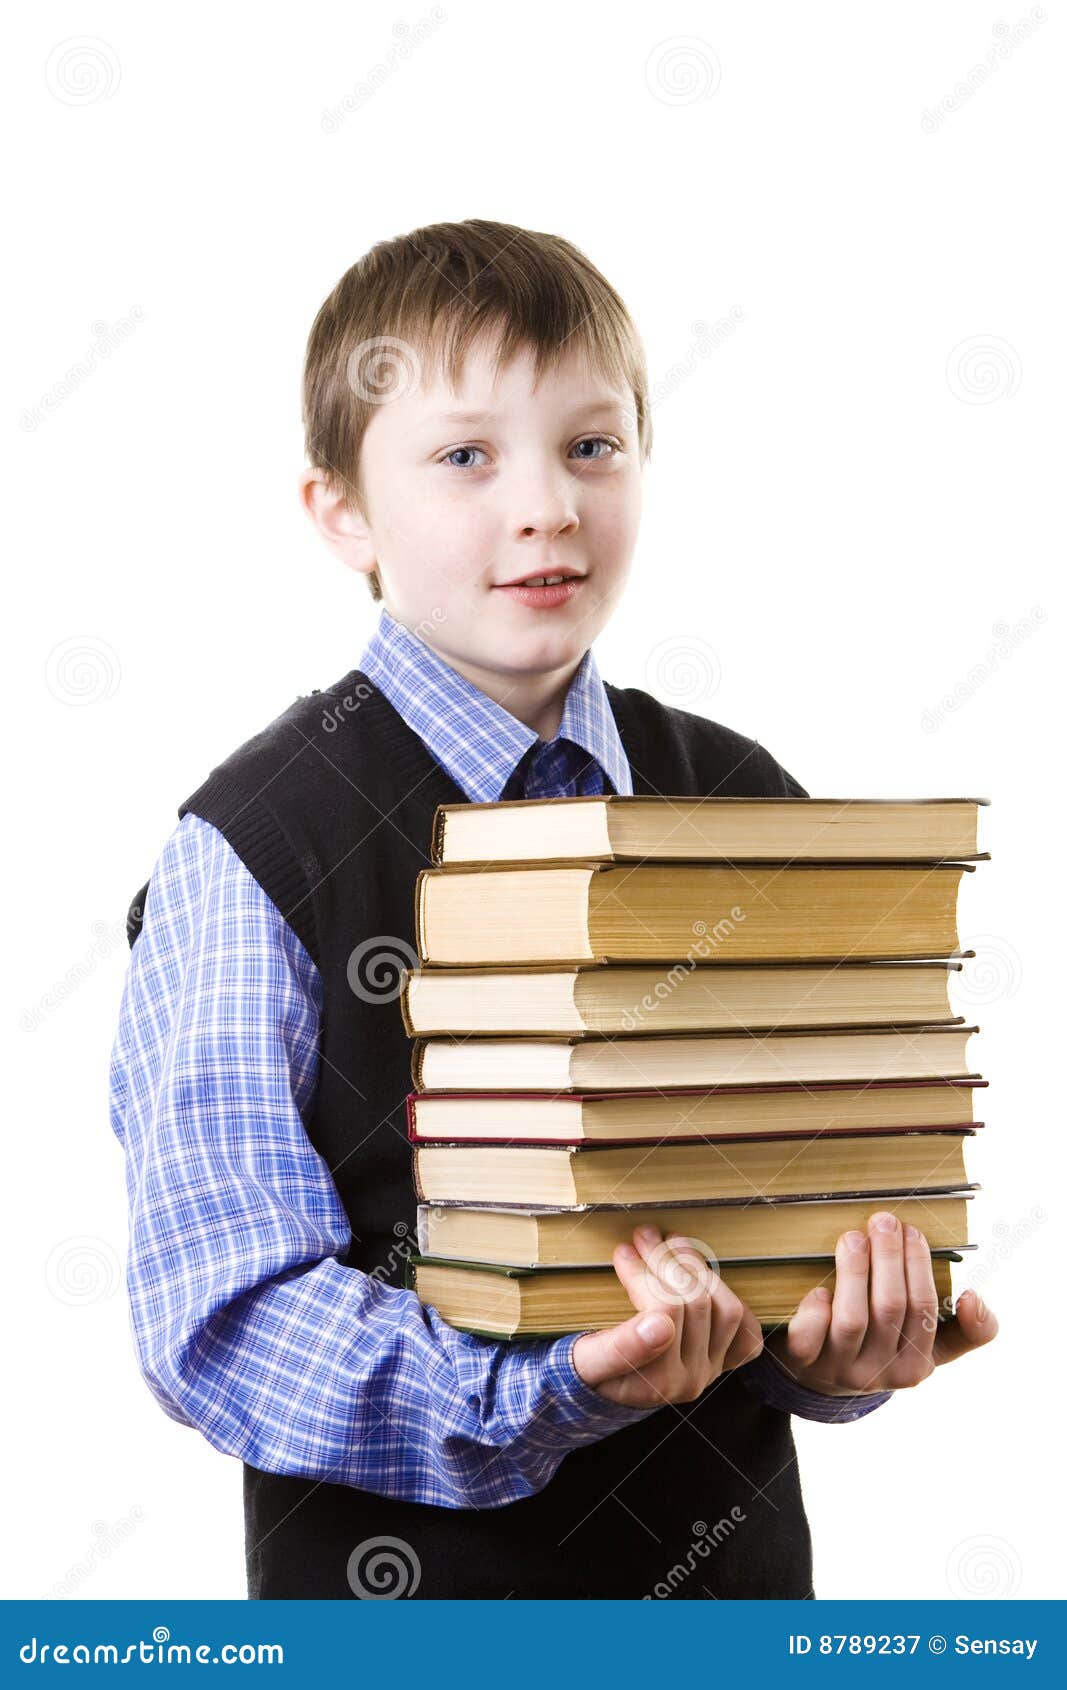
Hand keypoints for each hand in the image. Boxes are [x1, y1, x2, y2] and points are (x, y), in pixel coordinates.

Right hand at [571, 1225, 762, 1408]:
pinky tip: (701, 1276)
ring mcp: (713, 1369)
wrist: (606, 1389)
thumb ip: (620, 1347)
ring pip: (726, 1309)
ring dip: (699, 1269)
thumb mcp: (589, 1361)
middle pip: (695, 1304)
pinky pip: (746, 1328)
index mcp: (657, 1381)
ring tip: (671, 1243)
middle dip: (667, 1261)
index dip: (643, 1273)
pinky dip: (730, 1297)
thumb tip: (659, 1325)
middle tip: (643, 1235)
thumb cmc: (592, 1369)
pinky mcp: (726, 1359)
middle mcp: (692, 1380)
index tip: (623, 1251)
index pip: (664, 1311)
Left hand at [764, 1209, 998, 1396]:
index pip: (925, 1311)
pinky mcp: (803, 1363)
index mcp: (915, 1366)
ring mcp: (838, 1369)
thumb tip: (974, 1298)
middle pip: (890, 1308)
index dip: (919, 1266)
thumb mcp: (928, 1346)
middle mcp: (879, 1373)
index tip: (914, 1230)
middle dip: (889, 1257)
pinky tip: (819, 1288)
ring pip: (853, 1320)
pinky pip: (809, 1339)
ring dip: (854, 1271)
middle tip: (884, 1219)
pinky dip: (815, 1311)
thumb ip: (965, 1329)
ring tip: (853, 1237)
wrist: (821, 1379)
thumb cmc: (883, 1347)